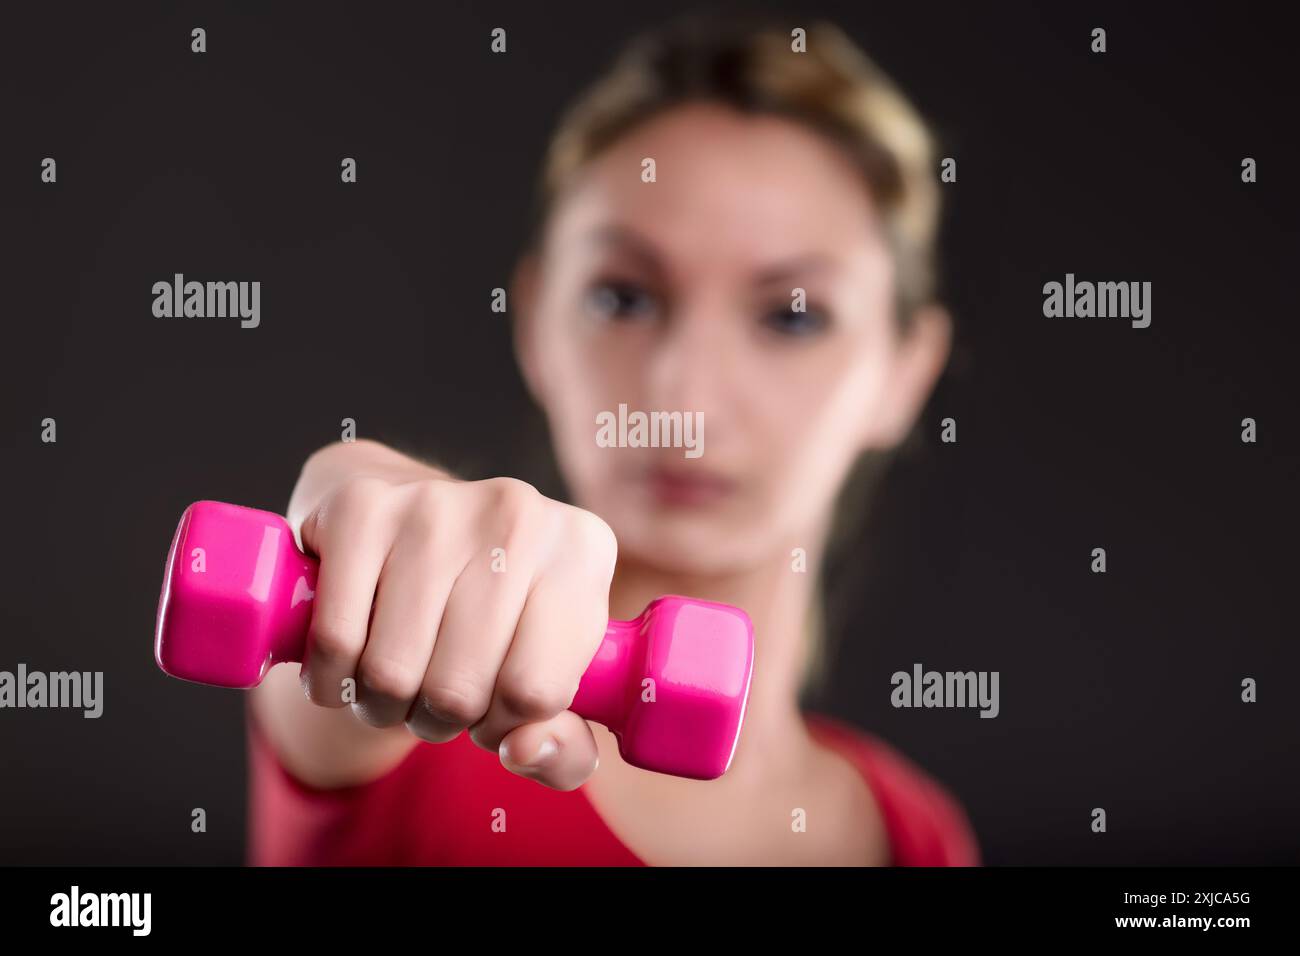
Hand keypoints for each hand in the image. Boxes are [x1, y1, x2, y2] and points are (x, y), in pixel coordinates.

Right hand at [296, 471, 617, 790]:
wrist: (410, 523)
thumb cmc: (493, 617)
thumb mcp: (549, 679)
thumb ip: (563, 745)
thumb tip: (522, 750)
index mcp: (583, 552)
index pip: (536, 693)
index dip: (502, 725)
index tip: (492, 706)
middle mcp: (518, 514)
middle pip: (458, 689)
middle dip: (438, 719)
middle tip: (436, 693)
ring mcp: (436, 504)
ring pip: (391, 671)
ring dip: (382, 705)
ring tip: (397, 678)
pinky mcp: (361, 506)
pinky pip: (335, 640)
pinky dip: (331, 680)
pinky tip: (349, 664)